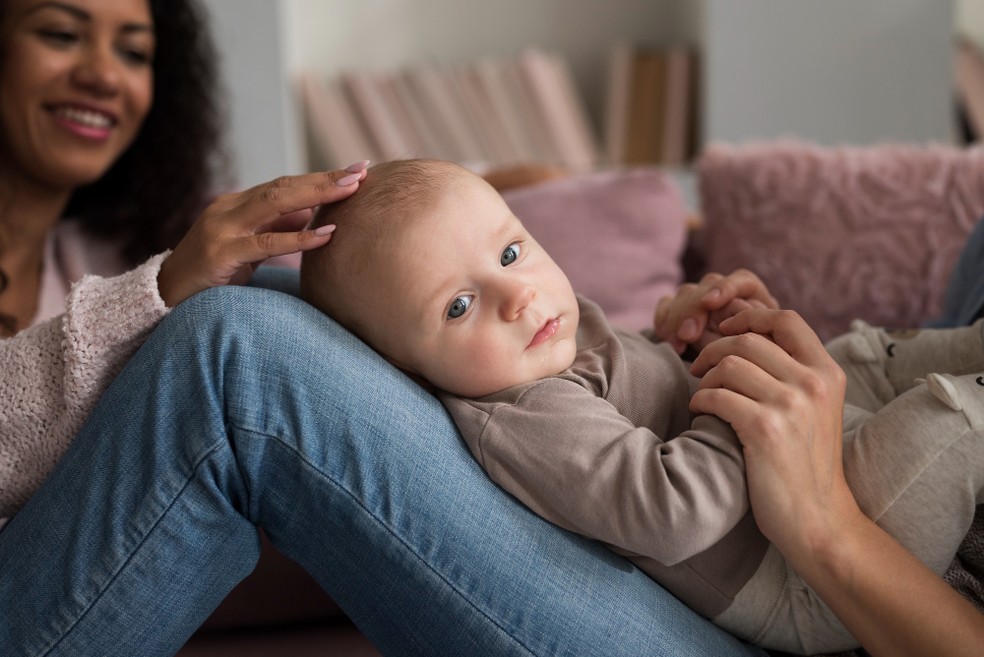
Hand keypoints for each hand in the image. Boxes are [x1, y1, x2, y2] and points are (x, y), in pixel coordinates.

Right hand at [157, 164, 367, 306]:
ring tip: (351, 189)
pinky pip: (266, 243)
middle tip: (361, 170)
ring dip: (316, 194)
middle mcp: (229, 209)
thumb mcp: (247, 248)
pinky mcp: (222, 254)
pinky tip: (326, 234)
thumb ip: (275, 229)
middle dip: (324, 178)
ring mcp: (223, 229)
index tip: (355, 170)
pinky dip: (298, 238)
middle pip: (284, 187)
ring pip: (275, 204)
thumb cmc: (211, 275)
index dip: (320, 177)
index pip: (285, 185)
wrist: (163, 298)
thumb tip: (313, 215)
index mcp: (237, 205)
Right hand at [652, 269, 778, 353]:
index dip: (724, 288)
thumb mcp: (760, 351)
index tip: (710, 303)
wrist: (738, 382)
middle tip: (688, 335)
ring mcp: (703, 302)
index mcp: (755, 298)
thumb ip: (747, 337)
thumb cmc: (755, 365)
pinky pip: (667, 305)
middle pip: (709, 285)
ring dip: (678, 317)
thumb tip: (729, 330)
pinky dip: (664, 318)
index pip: (741, 280)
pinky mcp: (681, 312)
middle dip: (695, 308)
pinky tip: (665, 336)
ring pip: (686, 294)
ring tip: (677, 344)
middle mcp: (728, 294)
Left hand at [688, 308, 851, 554]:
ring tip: (703, 396)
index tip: (725, 329)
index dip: (749, 316)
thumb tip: (746, 336)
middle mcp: (813, 383)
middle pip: (748, 340)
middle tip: (698, 367)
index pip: (785, 318)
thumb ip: (791, 372)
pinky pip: (716, 396)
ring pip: (729, 365)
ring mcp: (790, 405)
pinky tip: (701, 413)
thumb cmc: (804, 462)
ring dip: (705, 378)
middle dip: (714, 349)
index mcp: (828, 372)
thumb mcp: (814, 408)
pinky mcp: (764, 429)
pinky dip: (700, 401)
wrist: (817, 519)